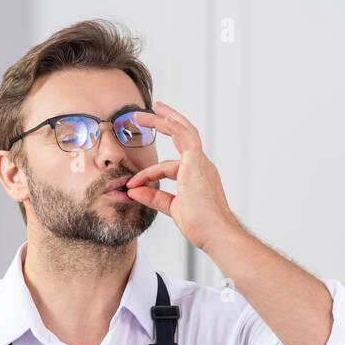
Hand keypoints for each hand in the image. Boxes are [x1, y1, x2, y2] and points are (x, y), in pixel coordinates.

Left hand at [125, 100, 242, 254]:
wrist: (214, 232)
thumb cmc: (200, 225)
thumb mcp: (171, 208)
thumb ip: (153, 198)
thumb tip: (132, 191)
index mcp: (196, 176)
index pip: (167, 168)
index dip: (147, 175)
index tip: (130, 185)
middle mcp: (201, 165)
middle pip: (182, 137)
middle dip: (165, 123)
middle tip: (148, 113)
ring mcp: (200, 162)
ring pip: (183, 131)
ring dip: (164, 119)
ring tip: (146, 111)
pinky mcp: (197, 161)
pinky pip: (184, 136)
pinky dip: (171, 126)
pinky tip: (160, 118)